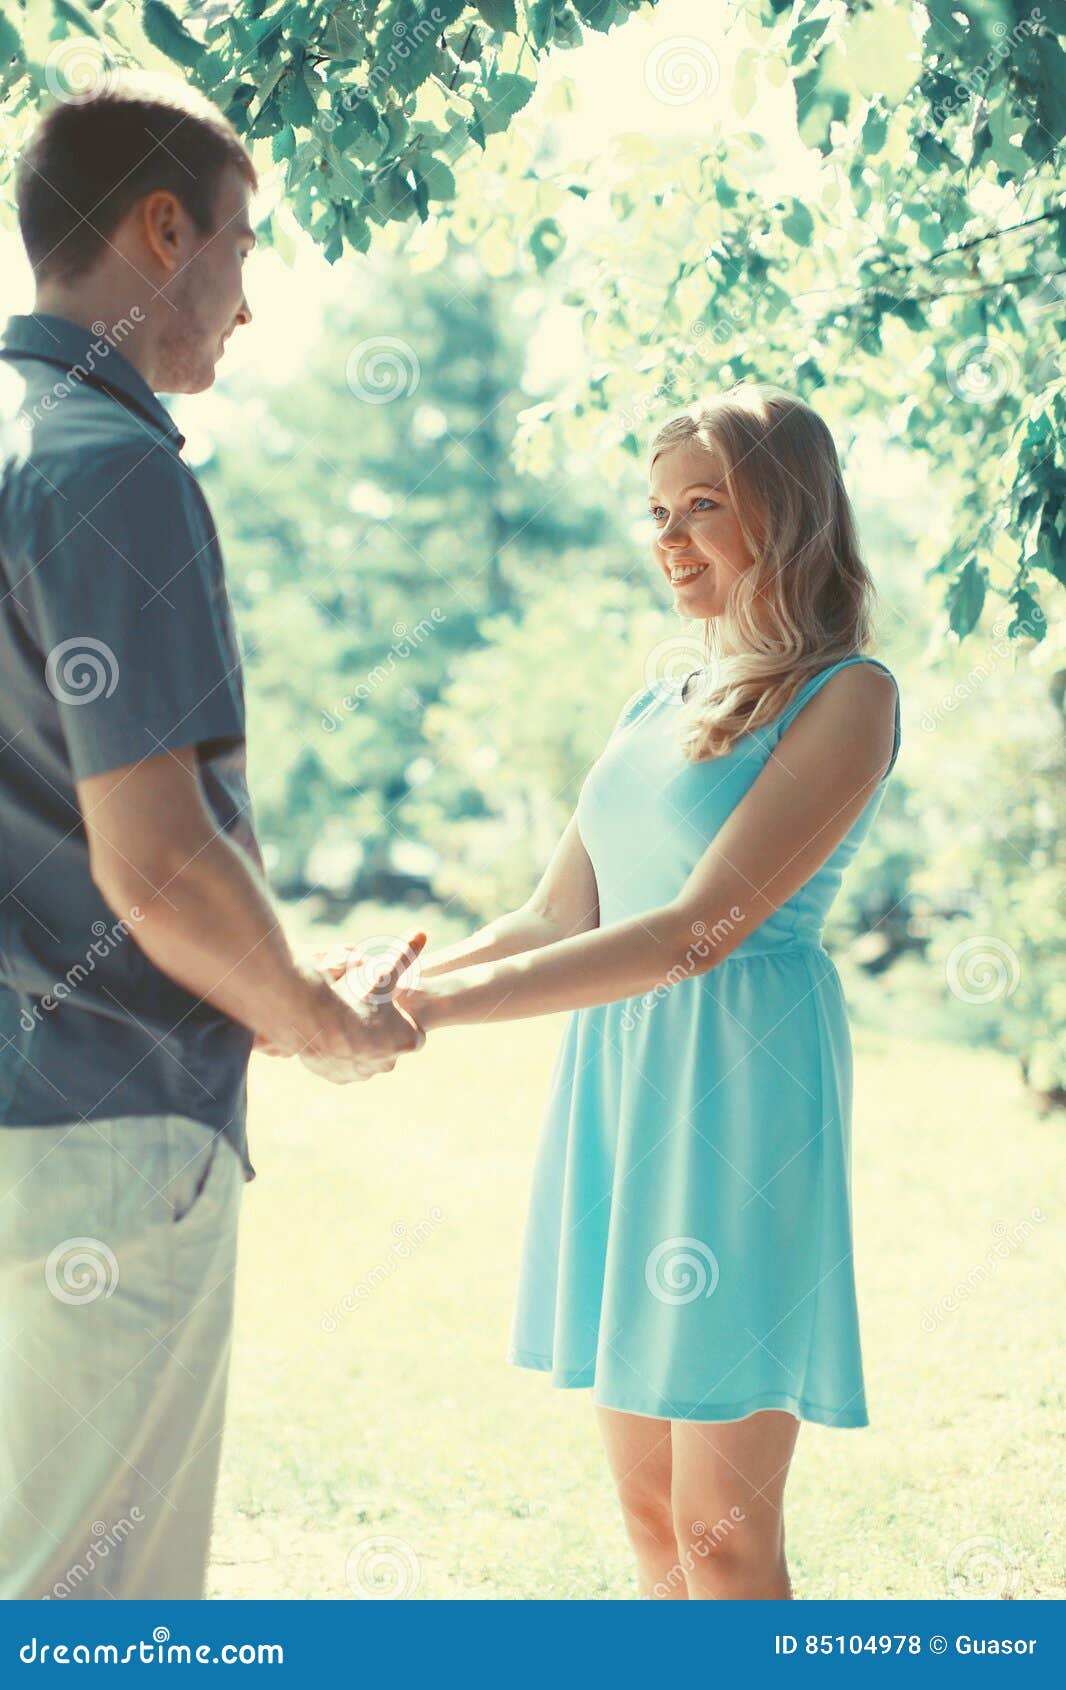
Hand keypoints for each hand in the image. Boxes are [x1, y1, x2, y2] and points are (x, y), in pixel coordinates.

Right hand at [250, 934, 422, 1056]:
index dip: (400, 1017)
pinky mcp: (338, 1078)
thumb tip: (422, 933)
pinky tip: (330, 1032)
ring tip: (344, 1019)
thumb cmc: (350, 992)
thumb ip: (403, 954)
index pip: (413, 1033)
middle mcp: (387, 1064)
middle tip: (362, 1009)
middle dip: (379, 1030)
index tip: (386, 1004)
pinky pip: (342, 1065)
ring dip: (358, 1041)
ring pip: (364, 1056)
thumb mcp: (381, 970)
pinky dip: (338, 1052)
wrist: (307, 1017)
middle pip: (388, 1044)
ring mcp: (361, 1073)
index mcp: (405, 1041)